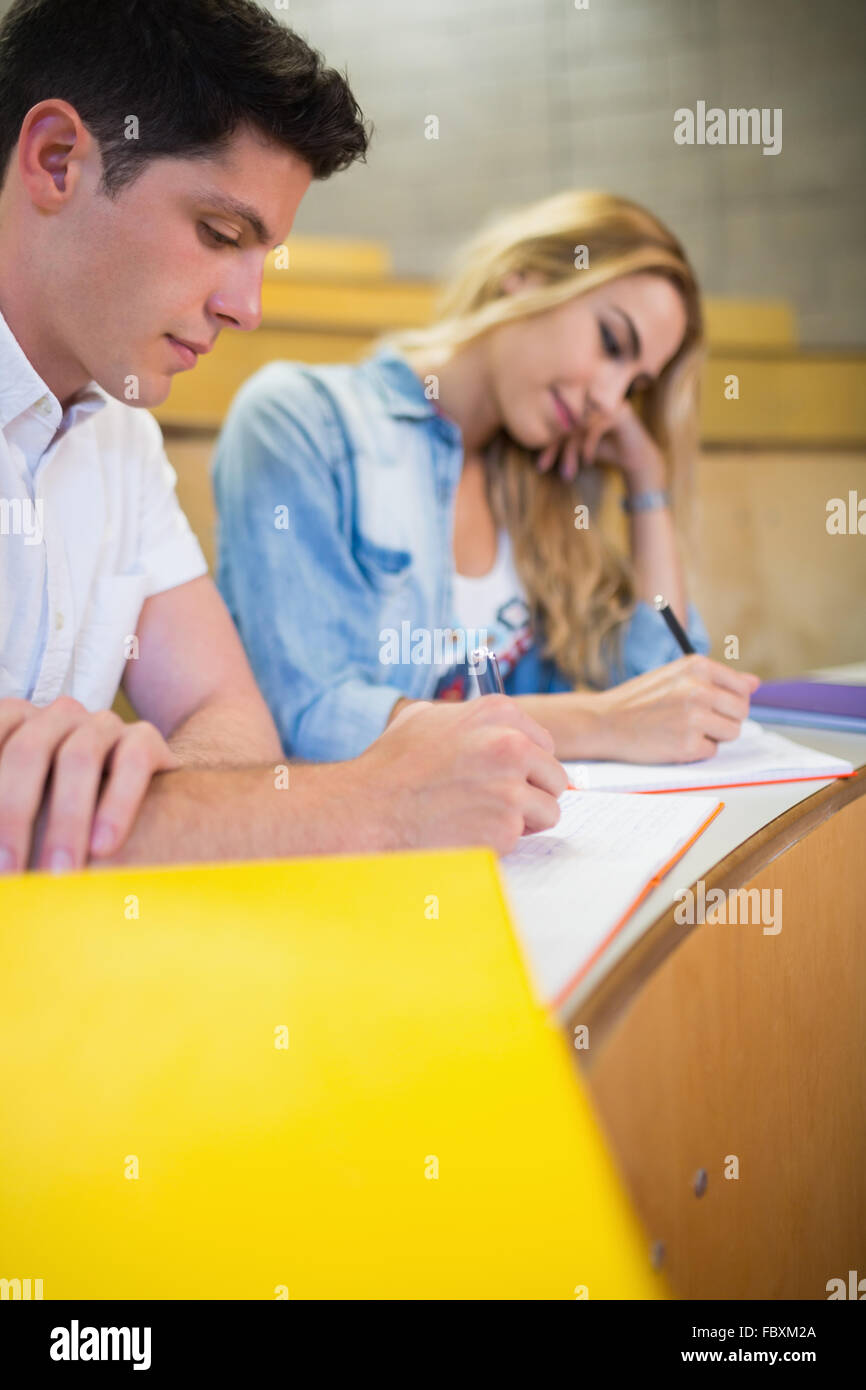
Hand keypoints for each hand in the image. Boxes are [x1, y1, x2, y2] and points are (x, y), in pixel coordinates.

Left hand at [0, 697, 178, 872]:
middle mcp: (56, 717)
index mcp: (16, 724)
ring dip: (65, 820)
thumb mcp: (26, 812)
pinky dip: (116, 806)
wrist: (146, 802)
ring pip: (79, 757)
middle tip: (8, 872)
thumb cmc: (59, 817)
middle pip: (27, 751)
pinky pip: (133, 762)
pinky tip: (103, 846)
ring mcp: (102, 724)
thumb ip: (8, 816)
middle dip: (12, 813)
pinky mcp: (145, 739)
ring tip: (59, 873)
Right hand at [358, 695, 567, 855]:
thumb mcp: (423, 718)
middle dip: (531, 794)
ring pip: (548, 811)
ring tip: (483, 819)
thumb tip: (487, 727)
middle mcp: (511, 744)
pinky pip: (523, 839)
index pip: (544, 744)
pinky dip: (501, 842)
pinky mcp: (506, 826)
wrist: (368, 808)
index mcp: (498, 713)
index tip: (503, 777)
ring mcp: (510, 786)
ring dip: (523, 821)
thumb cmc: (390, 766)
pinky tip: (469, 832)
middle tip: (496, 803)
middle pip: (554, 777)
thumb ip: (464, 718)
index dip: (526, 767)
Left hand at [537, 399, 664, 490]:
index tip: (540, 466)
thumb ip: (561, 439)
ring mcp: (607, 403)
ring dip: (570, 452)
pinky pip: (595, 427)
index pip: (558, 420)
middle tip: (544, 469)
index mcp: (581, 402)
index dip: (547, 443)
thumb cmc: (605, 451)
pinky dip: (588, 446)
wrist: (636, 460)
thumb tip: (533, 441)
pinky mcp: (620, 412)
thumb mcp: (578, 445)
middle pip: (565, 421)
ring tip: (567, 474)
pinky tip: (587, 461)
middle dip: (554, 448)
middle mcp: (593, 399)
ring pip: (579, 426)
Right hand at [591, 656, 760, 763]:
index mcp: (698, 666)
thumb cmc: (640, 699)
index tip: (711, 705)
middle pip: (741, 712)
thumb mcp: (676, 676)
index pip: (742, 688)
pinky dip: (695, 751)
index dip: (730, 701)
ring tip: (683, 730)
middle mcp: (699, 689)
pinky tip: (672, 742)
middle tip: (695, 721)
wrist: (604, 722)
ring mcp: (694, 717)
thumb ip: (716, 679)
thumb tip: (755, 684)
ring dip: (712, 736)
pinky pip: (711, 751)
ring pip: (731, 733)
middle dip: (724, 720)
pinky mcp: (688, 744)